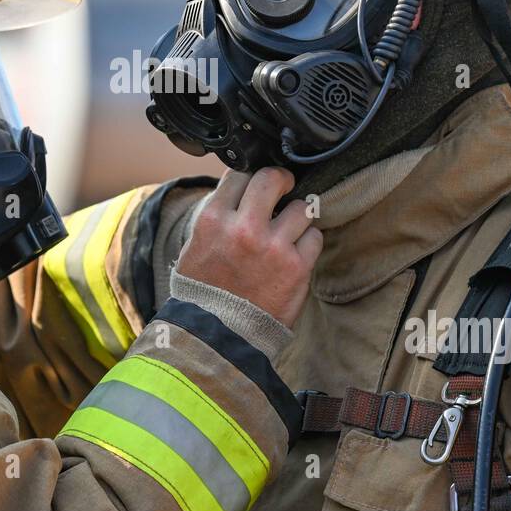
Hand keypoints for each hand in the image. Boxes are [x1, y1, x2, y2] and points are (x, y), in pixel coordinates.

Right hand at [175, 168, 322, 327]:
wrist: (217, 336)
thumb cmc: (204, 292)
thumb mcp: (196, 245)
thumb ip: (219, 216)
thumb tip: (241, 192)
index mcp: (213, 220)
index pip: (239, 175)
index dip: (249, 178)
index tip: (255, 186)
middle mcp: (243, 228)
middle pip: (272, 178)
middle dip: (281, 179)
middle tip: (283, 186)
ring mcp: (273, 247)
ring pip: (300, 207)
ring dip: (297, 216)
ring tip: (289, 229)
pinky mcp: (296, 267)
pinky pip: (314, 237)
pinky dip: (308, 242)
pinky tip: (295, 252)